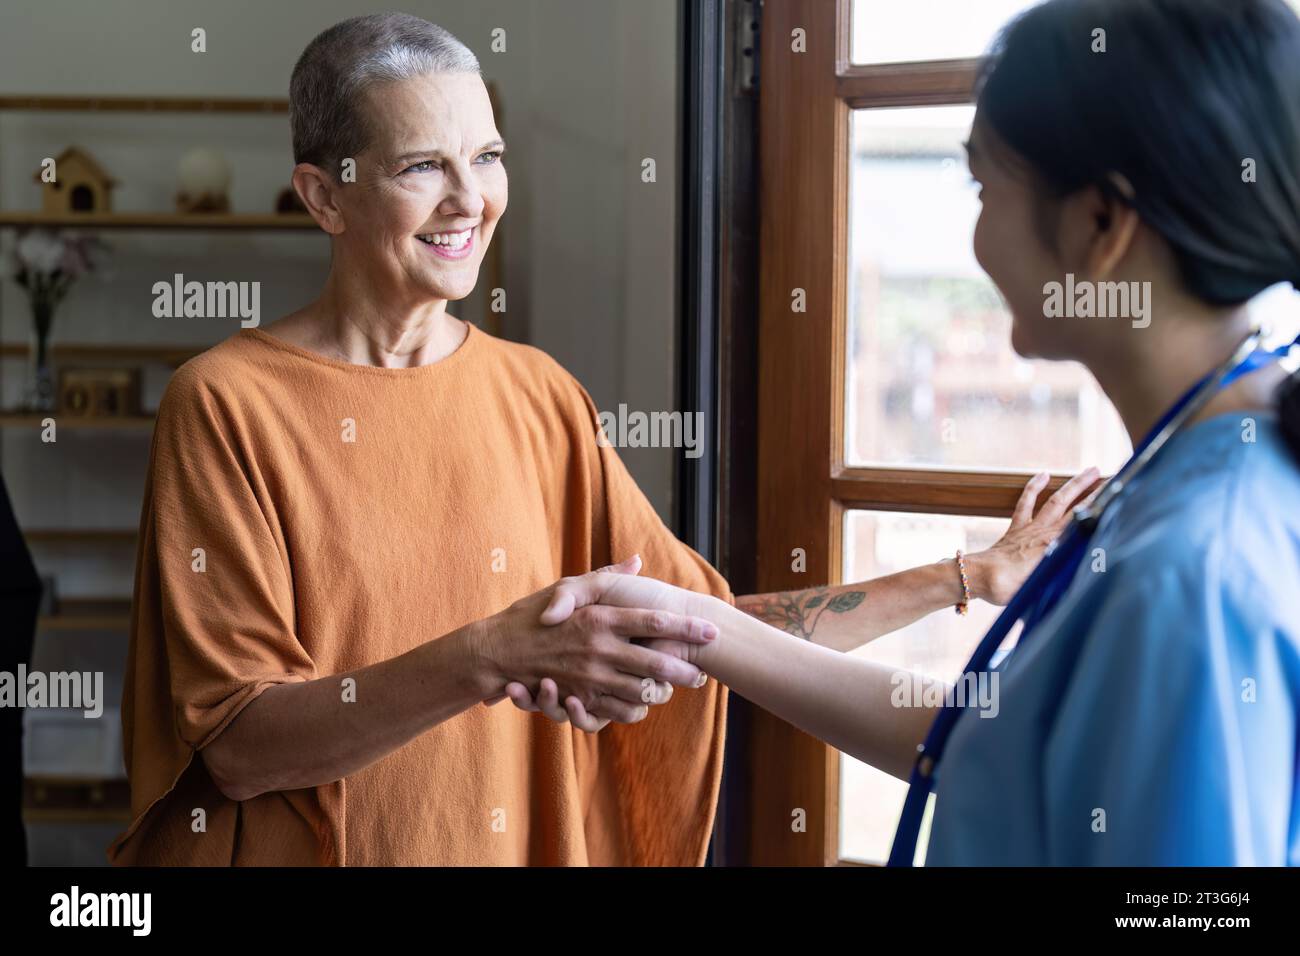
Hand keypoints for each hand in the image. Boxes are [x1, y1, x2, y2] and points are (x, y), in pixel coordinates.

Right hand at [476, 557, 717, 726]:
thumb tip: (637, 561)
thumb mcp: (567, 587)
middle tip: (703, 672)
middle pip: (654, 663)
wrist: (496, 652)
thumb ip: (605, 577)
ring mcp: (589, 677)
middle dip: (684, 669)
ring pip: (639, 691)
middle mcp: (598, 649)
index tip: (711, 630)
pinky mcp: (579, 697)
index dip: (686, 628)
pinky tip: (643, 704)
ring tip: (678, 688)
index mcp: (599, 618)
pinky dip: (632, 708)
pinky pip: (615, 710)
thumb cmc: (532, 614)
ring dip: (662, 691)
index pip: (653, 623)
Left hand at [967, 468, 1102, 605]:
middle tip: (1112, 479)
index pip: (1084, 525)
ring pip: (1057, 501)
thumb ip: (1062, 577)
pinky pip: (1027, 502)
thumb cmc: (1009, 586)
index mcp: (1054, 546)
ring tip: (1090, 471)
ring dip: (1074, 485)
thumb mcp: (1041, 587)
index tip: (1121, 501)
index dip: (1102, 514)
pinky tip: (1043, 474)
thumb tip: (1084, 574)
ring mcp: (1031, 528)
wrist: (980, 577)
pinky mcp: (1017, 527)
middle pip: (1076, 508)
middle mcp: (1046, 533)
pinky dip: (1034, 487)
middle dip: (1095, 493)